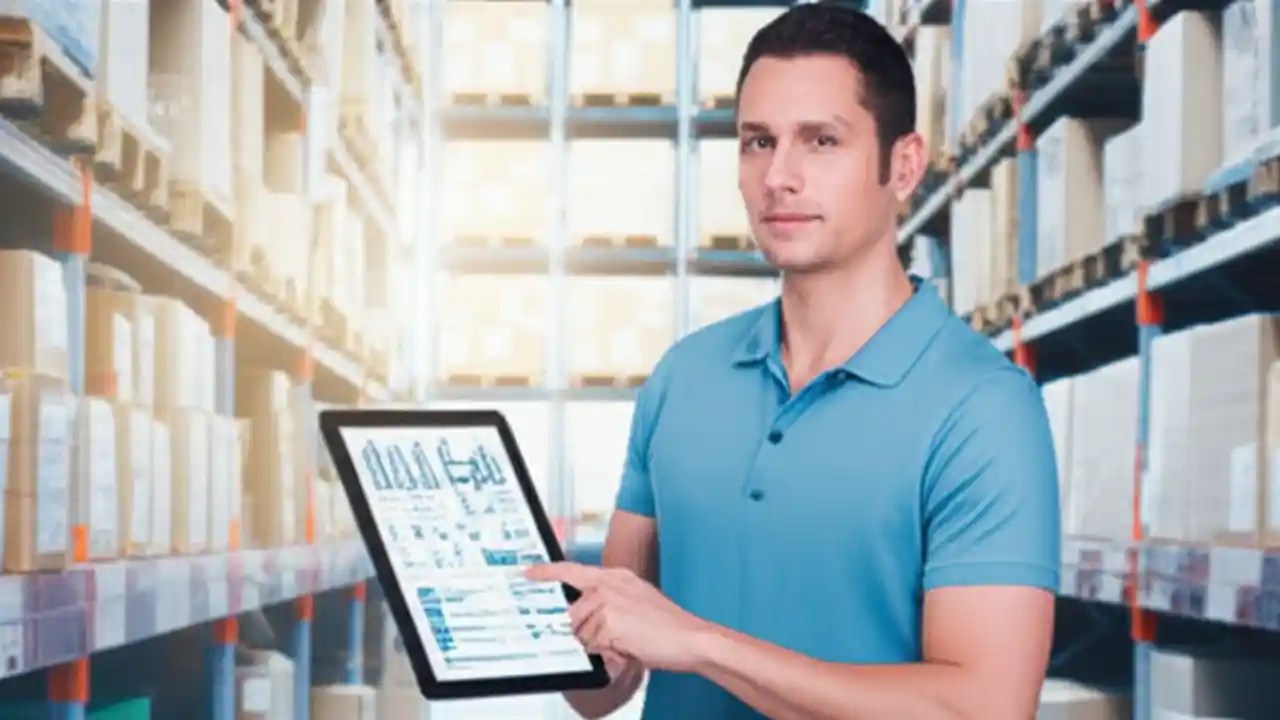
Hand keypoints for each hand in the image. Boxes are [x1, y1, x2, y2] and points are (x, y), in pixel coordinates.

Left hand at [525, 562, 715, 673]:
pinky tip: (628, 647)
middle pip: (573, 613)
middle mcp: (610, 585)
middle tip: (611, 639)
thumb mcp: (637, 603)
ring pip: (582, 633)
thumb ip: (610, 604)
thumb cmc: (669, 626)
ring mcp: (609, 602)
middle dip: (583, 632)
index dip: (547, 572)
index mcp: (616, 577)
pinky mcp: (611, 622)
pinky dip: (607, 653)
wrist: (691, 638)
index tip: (528, 572)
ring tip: (626, 641)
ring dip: (599, 645)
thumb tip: (585, 619)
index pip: (572, 570)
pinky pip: (593, 645)